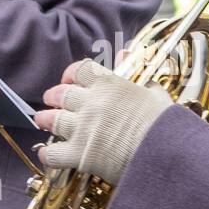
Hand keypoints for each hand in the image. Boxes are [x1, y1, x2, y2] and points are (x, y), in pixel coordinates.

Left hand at [34, 59, 171, 184]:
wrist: (164, 154)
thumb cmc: (164, 124)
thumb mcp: (155, 93)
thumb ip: (138, 74)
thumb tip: (125, 53)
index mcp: (109, 85)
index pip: (80, 70)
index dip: (71, 74)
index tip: (70, 79)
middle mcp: (91, 103)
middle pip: (60, 94)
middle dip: (54, 96)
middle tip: (53, 100)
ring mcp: (82, 129)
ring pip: (51, 120)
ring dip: (45, 120)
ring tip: (43, 121)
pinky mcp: (79, 154)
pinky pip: (53, 153)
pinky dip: (47, 154)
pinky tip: (46, 153)